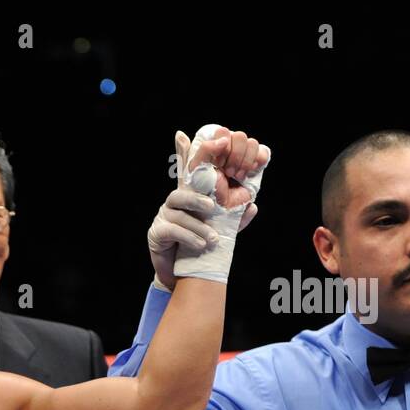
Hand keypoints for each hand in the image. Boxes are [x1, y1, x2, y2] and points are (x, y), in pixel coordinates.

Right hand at [170, 125, 270, 284]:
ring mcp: (163, 217)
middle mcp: (175, 203)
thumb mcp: (222, 230)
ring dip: (198, 225)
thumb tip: (253, 206)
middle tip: (213, 207)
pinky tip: (201, 246)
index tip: (181, 134)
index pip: (188, 171)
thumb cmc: (202, 247)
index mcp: (191, 197)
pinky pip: (172, 230)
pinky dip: (189, 238)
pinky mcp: (156, 233)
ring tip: (212, 238)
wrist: (183, 275)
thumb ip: (235, 219)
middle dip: (197, 197)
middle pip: (182, 191)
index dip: (183, 151)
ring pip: (179, 213)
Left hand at [188, 126, 269, 213]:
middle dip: (234, 156)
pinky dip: (256, 161)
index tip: (217, 163)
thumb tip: (224, 140)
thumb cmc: (201, 192)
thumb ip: (204, 149)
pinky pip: (263, 152)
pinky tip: (247, 173)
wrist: (216, 211)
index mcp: (213, 148)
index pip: (223, 132)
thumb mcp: (194, 169)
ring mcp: (242, 158)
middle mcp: (228, 150)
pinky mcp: (255, 167)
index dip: (222, 147)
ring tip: (236, 176)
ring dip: (244, 161)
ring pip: (251, 142)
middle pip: (239, 136)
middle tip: (228, 172)